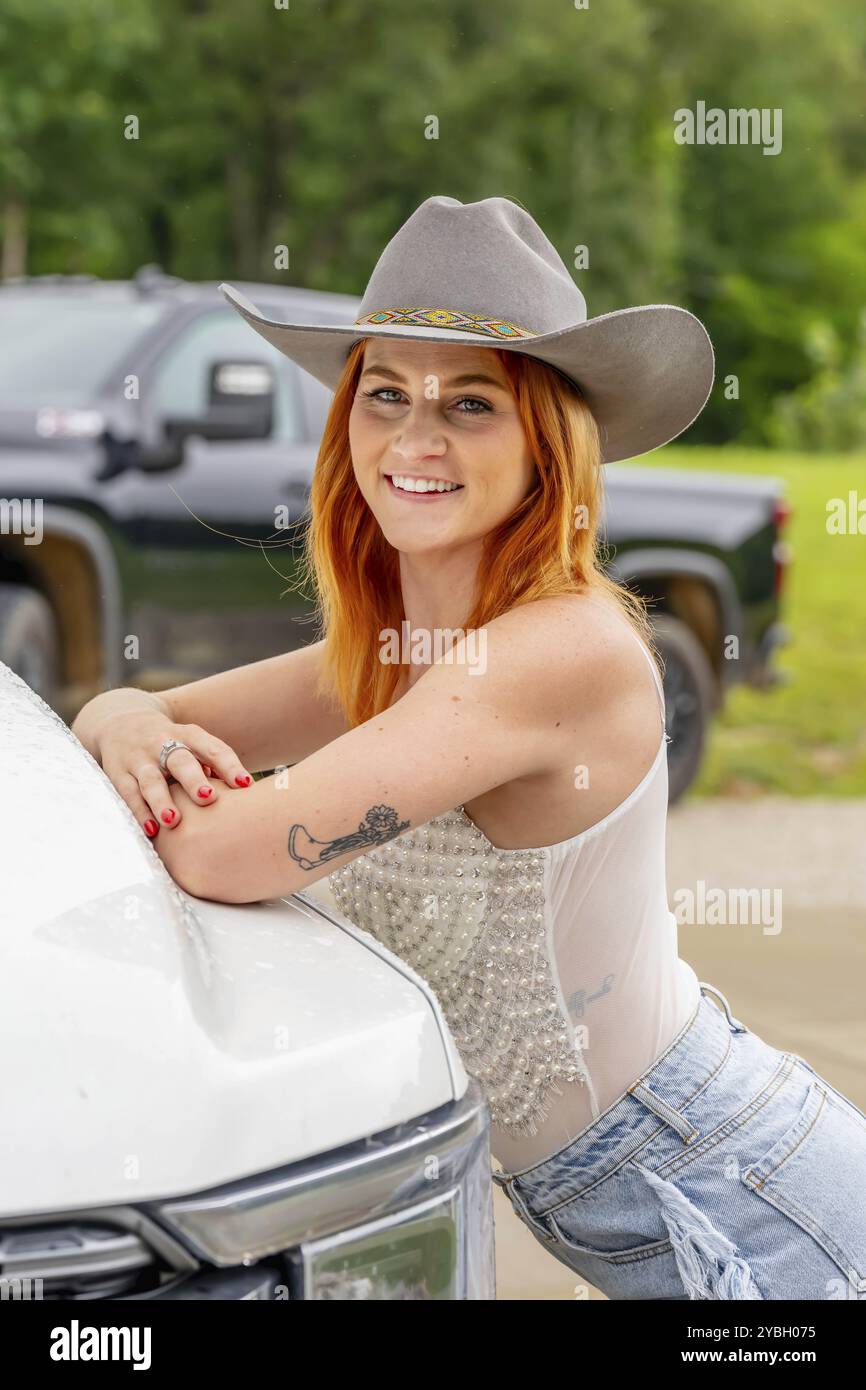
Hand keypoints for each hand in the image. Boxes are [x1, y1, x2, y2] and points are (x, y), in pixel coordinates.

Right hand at [96, 710, 252, 838]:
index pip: (212, 748)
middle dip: (193, 780)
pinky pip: (129, 794)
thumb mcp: (192, 744)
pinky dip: (140, 812)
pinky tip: (152, 830)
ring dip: (162, 800)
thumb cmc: (171, 743)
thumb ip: (214, 765)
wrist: (120, 722)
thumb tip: (245, 791)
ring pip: (150, 780)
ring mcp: (139, 758)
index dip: (229, 765)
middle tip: (207, 799)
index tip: (245, 785)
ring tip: (173, 821)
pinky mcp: (119, 773)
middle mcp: (162, 743)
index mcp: (187, 735)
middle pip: (179, 761)